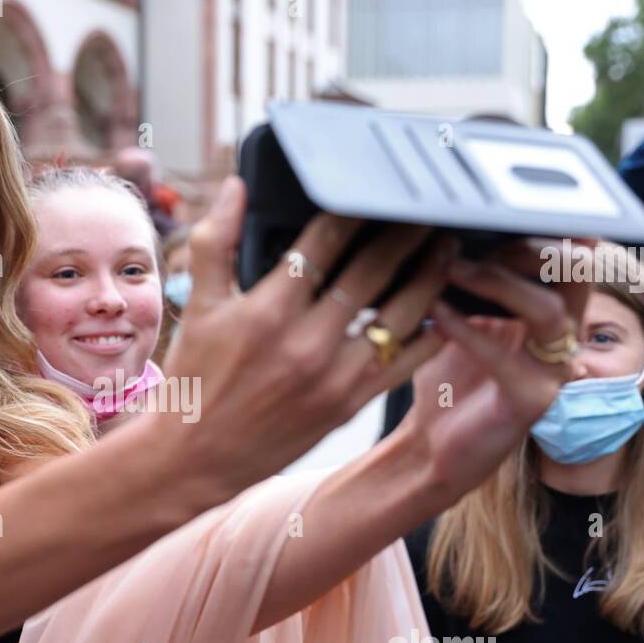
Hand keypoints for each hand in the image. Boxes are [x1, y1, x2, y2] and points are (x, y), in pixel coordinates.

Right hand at [159, 177, 452, 498]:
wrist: (195, 458)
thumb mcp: (198, 306)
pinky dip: (431, 334)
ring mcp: (334, 376)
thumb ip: (215, 241)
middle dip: (406, 232)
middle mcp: (307, 341)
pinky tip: (445, 309)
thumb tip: (237, 186)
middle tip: (431, 205)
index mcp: (268, 309)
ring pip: (400, 313)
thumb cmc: (195, 378)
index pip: (326, 240)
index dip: (357, 206)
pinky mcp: (350, 404)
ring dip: (430, 275)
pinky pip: (404, 362)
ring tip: (448, 247)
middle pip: (373, 270)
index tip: (378, 184)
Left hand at [402, 241, 589, 500]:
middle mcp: (562, 335)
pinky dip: (467, 329)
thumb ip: (464, 278)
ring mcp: (554, 370)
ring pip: (546, 309)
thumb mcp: (455, 317)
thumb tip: (446, 225)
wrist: (430, 448)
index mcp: (549, 309)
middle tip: (472, 232)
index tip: (506, 199)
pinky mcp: (531, 401)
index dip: (548, 224)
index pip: (568, 252)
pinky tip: (436, 314)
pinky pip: (504, 355)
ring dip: (496, 281)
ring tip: (451, 268)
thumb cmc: (443, 379)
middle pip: (573, 270)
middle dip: (525, 245)